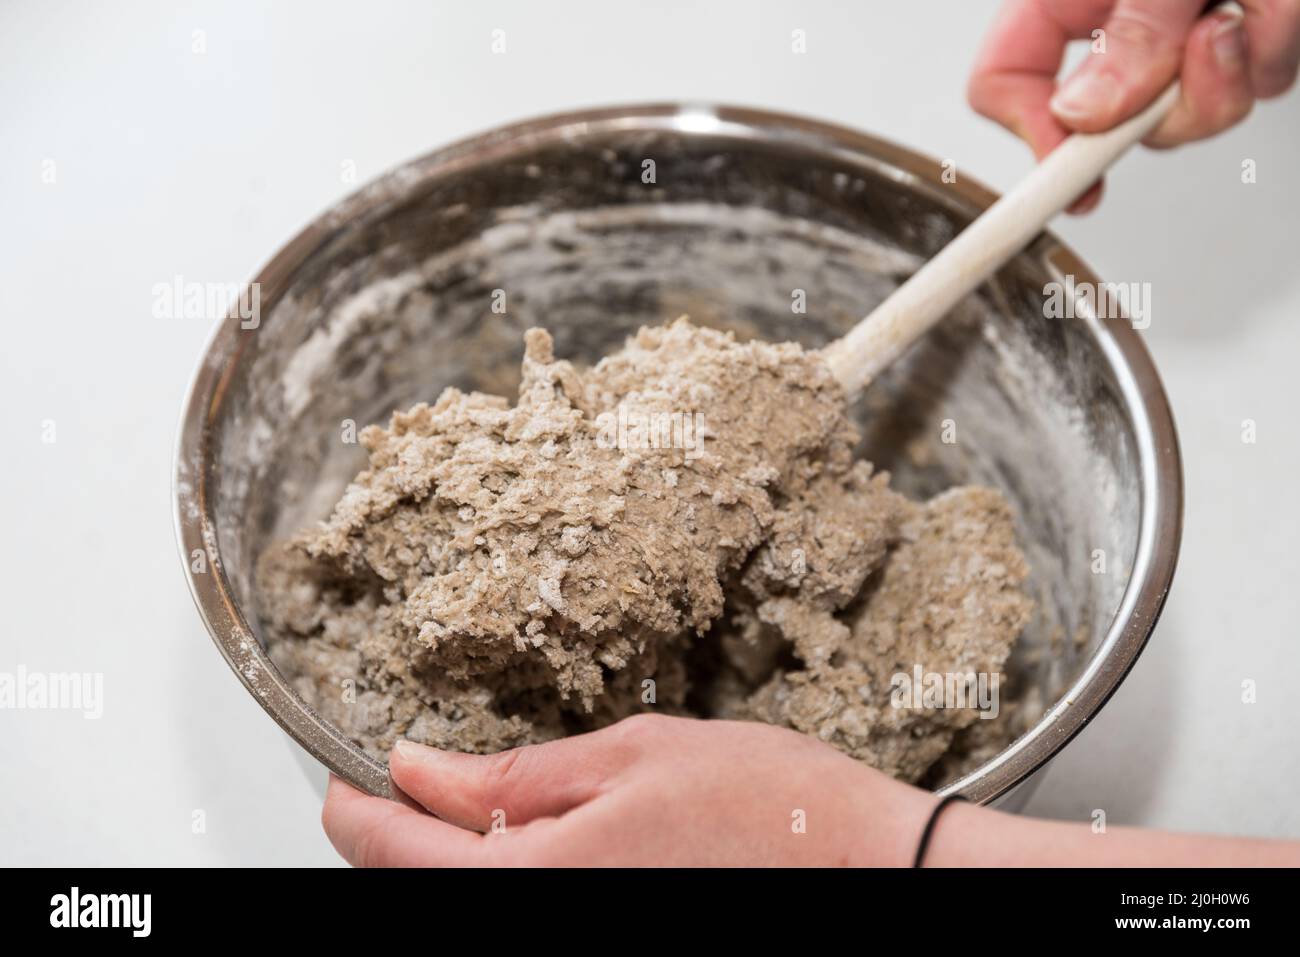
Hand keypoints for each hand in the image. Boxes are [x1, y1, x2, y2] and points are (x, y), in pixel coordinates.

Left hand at [321, 714, 934, 866]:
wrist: (865, 872)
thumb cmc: (767, 808)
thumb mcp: (630, 757)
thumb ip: (514, 776)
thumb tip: (421, 769)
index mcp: (534, 880)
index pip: (394, 855)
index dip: (354, 810)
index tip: (341, 777)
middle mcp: (542, 924)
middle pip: (422, 891)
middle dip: (395, 837)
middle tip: (403, 780)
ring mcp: (577, 930)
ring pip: (472, 897)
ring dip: (447, 857)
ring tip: (461, 803)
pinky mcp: (612, 924)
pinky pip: (526, 903)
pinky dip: (502, 870)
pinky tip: (526, 837)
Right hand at [967, 0, 1299, 210]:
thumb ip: (1130, 30)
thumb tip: (1082, 114)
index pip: (1005, 81)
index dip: (1034, 128)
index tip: (1076, 157)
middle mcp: (1115, 20)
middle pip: (1106, 123)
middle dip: (1166, 105)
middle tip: (1207, 40)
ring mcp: (1178, 38)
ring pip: (1185, 116)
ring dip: (1234, 72)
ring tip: (1251, 3)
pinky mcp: (1242, 42)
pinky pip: (1251, 87)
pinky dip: (1275, 47)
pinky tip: (1276, 3)